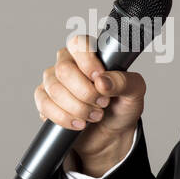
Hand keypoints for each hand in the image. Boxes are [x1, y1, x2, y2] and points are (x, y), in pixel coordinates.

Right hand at [34, 33, 145, 173]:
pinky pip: (45, 105)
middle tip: (102, 103)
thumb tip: (102, 81)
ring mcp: (53, 82)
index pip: (78, 43)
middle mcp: (67, 63)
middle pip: (64, 70)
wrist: (110, 134)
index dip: (87, 61)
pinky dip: (64, 118)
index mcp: (89, 54)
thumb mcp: (134, 93)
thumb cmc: (121, 107)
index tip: (99, 78)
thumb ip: (124, 82)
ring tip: (95, 115)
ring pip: (54, 90)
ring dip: (78, 107)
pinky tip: (79, 123)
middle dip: (85, 92)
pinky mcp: (45, 101)